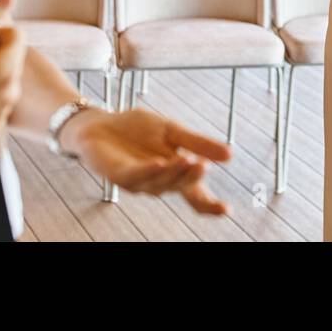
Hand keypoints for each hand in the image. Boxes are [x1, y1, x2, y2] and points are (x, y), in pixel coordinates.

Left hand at [59, 108, 232, 214]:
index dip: (210, 205)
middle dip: (191, 177)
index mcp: (174, 174)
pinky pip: (135, 175)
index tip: (226, 210)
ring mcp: (138, 182)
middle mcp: (157, 183)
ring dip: (173, 173)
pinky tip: (159, 162)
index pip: (195, 195)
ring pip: (160, 183)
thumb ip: (198, 143)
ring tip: (188, 158)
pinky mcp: (118, 175)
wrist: (101, 122)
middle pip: (179, 187)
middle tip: (204, 165)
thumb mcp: (173, 130)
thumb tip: (230, 155)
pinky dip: (148, 170)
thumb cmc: (136, 130)